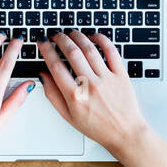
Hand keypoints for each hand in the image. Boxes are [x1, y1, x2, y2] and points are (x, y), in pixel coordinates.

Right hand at [38, 30, 148, 156]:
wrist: (124, 133)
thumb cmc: (97, 126)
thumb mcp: (68, 116)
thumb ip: (52, 95)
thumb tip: (42, 75)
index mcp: (74, 96)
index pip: (55, 66)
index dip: (46, 50)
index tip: (42, 42)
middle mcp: (90, 85)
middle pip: (72, 53)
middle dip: (60, 39)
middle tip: (55, 35)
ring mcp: (106, 79)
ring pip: (89, 49)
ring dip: (77, 36)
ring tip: (71, 33)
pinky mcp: (121, 75)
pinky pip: (111, 51)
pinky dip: (101, 40)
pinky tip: (93, 36)